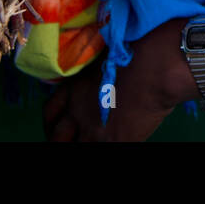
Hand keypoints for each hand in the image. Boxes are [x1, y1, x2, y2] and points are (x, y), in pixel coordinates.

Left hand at [43, 19, 186, 140]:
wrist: (155, 68)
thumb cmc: (136, 53)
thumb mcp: (103, 62)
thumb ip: (93, 80)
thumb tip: (97, 87)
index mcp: (74, 89)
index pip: (49, 112)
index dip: (51, 122)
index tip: (58, 124)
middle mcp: (77, 112)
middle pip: (56, 137)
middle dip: (60, 139)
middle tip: (69, 139)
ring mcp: (94, 131)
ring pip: (77, 148)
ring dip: (84, 144)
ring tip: (95, 140)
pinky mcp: (116, 142)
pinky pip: (105, 151)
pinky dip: (111, 145)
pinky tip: (118, 140)